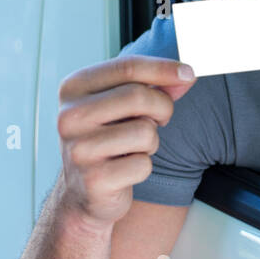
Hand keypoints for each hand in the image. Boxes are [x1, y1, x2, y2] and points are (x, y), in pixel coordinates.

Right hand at [56, 55, 195, 226]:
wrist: (84, 191)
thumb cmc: (110, 137)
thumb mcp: (125, 105)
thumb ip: (156, 86)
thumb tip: (187, 75)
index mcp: (74, 88)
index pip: (127, 67)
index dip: (164, 68)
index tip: (190, 73)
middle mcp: (69, 116)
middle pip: (139, 96)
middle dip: (162, 108)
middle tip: (158, 121)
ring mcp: (79, 149)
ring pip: (145, 132)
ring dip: (151, 142)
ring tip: (132, 148)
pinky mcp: (93, 179)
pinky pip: (143, 165)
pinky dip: (143, 168)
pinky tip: (124, 170)